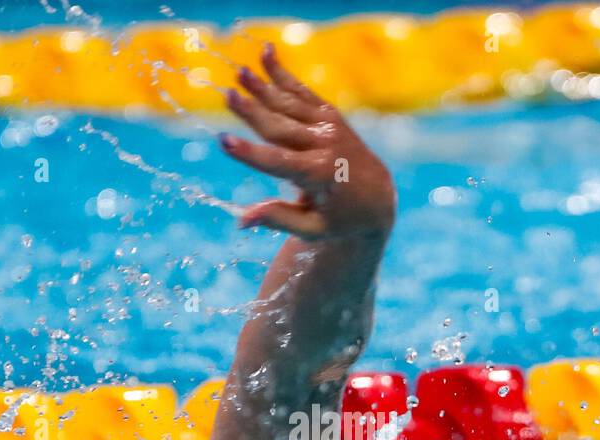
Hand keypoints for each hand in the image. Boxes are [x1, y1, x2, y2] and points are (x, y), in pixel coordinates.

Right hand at [220, 44, 395, 240]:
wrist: (377, 195)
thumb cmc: (340, 219)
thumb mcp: (314, 228)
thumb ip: (280, 219)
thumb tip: (241, 220)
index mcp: (321, 175)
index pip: (279, 163)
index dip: (250, 154)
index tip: (223, 142)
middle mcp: (326, 145)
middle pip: (281, 127)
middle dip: (252, 112)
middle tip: (226, 96)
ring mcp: (329, 126)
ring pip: (289, 103)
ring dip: (263, 86)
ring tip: (240, 72)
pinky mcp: (329, 114)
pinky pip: (301, 91)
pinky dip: (282, 72)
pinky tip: (265, 51)